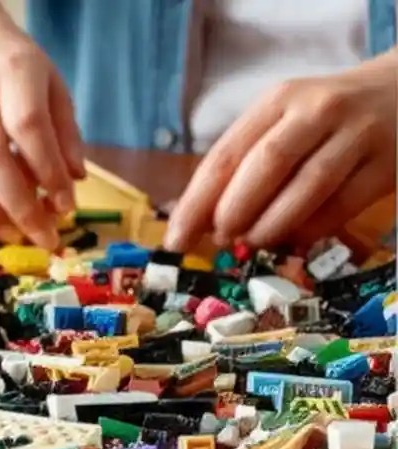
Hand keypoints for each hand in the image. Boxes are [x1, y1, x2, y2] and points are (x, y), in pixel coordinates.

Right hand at [0, 7, 85, 247]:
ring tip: (8, 232)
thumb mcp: (50, 84)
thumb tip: (71, 183)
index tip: (64, 208)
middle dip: (17, 206)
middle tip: (40, 236)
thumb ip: (64, 132)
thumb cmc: (9, 68)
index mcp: (11, 70)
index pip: (28, 128)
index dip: (48, 174)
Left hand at [166, 56, 397, 250]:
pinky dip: (312, 229)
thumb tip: (197, 218)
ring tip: (252, 243)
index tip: (176, 239)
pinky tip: (293, 240)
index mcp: (278, 100)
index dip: (197, 202)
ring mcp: (357, 135)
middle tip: (220, 239)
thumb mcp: (282, 120)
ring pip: (308, 185)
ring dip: (272, 224)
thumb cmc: (324, 116)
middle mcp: (317, 111)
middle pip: (267, 164)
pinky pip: (344, 204)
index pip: (226, 154)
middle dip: (235, 210)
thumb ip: (244, 162)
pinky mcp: (387, 165)